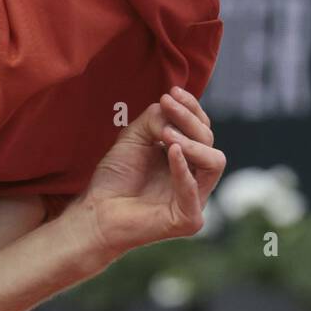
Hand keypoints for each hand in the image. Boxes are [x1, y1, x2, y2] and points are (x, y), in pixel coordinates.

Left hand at [70, 87, 225, 260]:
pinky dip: (182, 168)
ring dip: (192, 141)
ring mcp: (194, 199)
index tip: (172, 91)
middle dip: (188, 118)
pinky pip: (193, 189)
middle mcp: (195, 177)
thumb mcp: (136, 135)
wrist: (96, 210)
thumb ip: (158, 119)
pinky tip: (172, 150)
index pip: (203, 128)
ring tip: (165, 133)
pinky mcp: (188, 219)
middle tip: (165, 104)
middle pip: (209, 140)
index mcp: (187, 158)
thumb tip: (173, 111)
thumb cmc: (116, 176)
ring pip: (214, 162)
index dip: (192, 107)